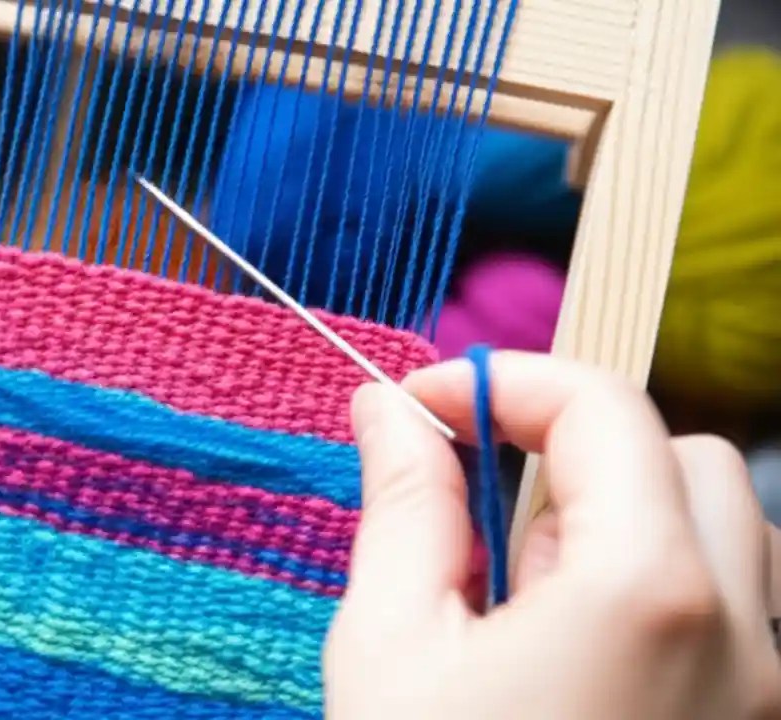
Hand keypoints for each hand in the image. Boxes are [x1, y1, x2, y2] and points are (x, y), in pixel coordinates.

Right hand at [325, 351, 780, 718]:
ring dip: (618, 513)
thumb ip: (403, 505)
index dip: (501, 382)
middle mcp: (742, 635)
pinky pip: (730, 608)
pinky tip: (566, 646)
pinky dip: (652, 582)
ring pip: (720, 529)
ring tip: (517, 587)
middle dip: (572, 444)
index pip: (601, 409)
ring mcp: (763, 691)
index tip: (420, 407)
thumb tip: (385, 407)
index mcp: (646, 593)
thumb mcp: (391, 646)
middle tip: (472, 498)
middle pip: (681, 454)